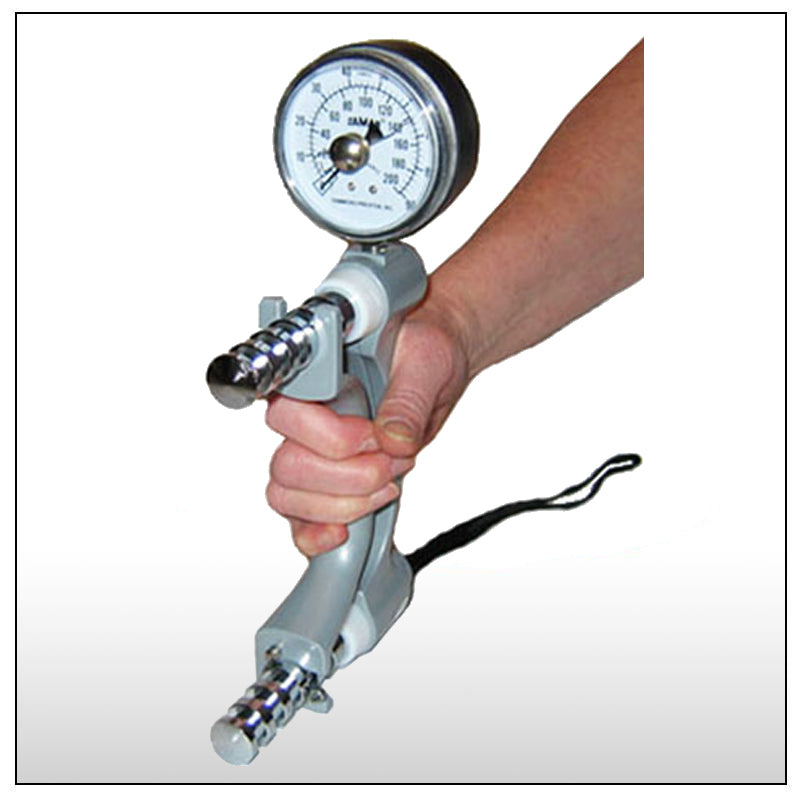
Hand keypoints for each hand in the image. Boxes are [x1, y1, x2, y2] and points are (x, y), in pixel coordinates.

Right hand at [266, 312, 468, 556]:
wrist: (435, 366)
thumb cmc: (422, 351)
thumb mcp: (427, 361)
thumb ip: (408, 399)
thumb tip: (394, 438)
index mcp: (313, 378)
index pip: (285, 414)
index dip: (329, 437)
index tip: (373, 437)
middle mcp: (303, 418)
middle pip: (288, 466)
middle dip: (347, 477)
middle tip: (391, 462)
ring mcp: (311, 453)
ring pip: (288, 496)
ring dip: (342, 503)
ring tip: (387, 484)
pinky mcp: (326, 482)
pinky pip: (298, 520)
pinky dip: (316, 534)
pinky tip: (346, 531)